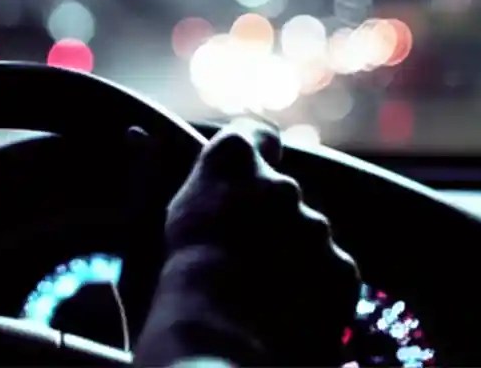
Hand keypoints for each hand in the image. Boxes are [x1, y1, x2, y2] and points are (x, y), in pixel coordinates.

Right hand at [136, 123, 359, 366]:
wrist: (215, 349)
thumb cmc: (167, 288)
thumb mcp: (145, 227)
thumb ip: (146, 175)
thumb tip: (138, 134)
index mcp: (231, 162)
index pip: (254, 135)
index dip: (251, 154)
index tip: (239, 179)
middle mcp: (282, 186)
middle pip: (279, 194)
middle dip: (265, 219)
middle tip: (235, 260)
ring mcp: (317, 229)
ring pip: (306, 238)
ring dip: (289, 258)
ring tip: (255, 298)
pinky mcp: (342, 271)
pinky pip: (329, 276)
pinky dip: (313, 293)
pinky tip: (282, 317)